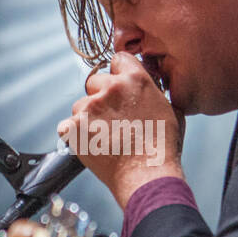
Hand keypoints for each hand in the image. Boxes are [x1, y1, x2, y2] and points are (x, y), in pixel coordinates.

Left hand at [57, 52, 185, 208]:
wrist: (147, 176)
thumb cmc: (162, 148)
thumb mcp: (171, 111)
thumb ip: (155, 93)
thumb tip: (150, 90)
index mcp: (135, 80)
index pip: (118, 60)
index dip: (118, 74)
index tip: (119, 87)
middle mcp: (111, 88)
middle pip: (94, 81)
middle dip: (100, 96)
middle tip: (112, 119)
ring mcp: (90, 107)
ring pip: (80, 105)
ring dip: (88, 117)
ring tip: (104, 138)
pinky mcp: (75, 127)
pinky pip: (66, 126)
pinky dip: (74, 135)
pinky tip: (90, 145)